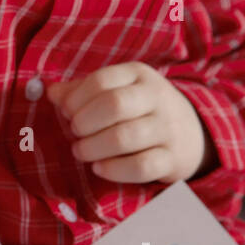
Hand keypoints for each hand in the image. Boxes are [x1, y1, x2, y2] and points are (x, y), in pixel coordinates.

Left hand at [47, 61, 216, 183]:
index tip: (66, 112)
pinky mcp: (172, 158)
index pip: (101, 81)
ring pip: (125, 138)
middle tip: (75, 132)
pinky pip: (140, 166)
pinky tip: (98, 168)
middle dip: (85, 122)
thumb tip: (51, 93)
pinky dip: (113, 170)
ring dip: (93, 147)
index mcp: (139, 75)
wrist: (192, 132)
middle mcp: (157, 97)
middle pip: (114, 106)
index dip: (76, 98)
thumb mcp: (117, 90)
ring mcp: (168, 128)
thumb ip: (82, 90)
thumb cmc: (141, 109)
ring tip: (80, 151)